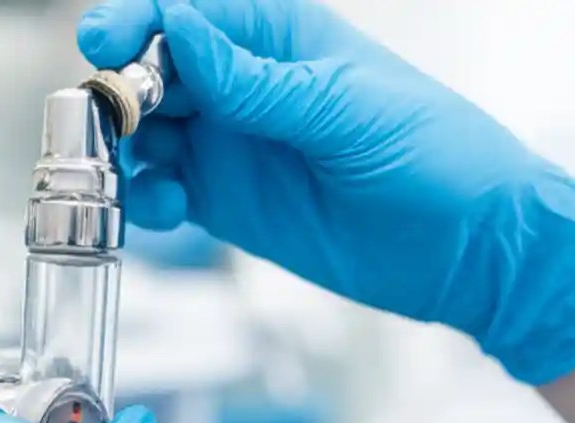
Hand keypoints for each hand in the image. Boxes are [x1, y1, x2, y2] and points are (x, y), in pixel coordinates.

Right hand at [79, 0, 574, 383]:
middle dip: (119, 90)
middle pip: (152, 70)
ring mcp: (233, 144)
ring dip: (124, 149)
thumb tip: (179, 28)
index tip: (105, 42)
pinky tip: (163, 210)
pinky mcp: (228, 203)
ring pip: (147, 132)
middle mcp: (244, 86)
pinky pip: (164, 190)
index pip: (189, 14)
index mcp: (278, 38)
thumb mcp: (344, 110)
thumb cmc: (434, 155)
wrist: (469, 249)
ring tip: (132, 172)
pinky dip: (147, 198)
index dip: (139, 20)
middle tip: (113, 123)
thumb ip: (257, 81)